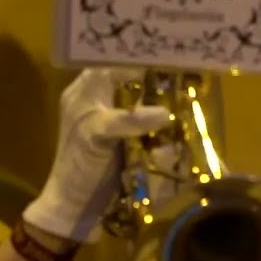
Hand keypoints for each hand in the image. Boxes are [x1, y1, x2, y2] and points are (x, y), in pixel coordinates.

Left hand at [22, 68, 170, 242]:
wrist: (74, 207)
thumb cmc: (79, 166)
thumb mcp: (98, 136)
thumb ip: (128, 120)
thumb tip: (165, 112)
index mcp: (86, 91)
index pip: (113, 61)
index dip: (137, 56)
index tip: (168, 53)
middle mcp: (98, 100)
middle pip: (130, 77)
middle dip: (154, 76)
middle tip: (184, 70)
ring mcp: (113, 120)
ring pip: (140, 98)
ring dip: (160, 98)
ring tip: (186, 91)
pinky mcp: (125, 139)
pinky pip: (145, 122)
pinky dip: (159, 121)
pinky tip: (177, 120)